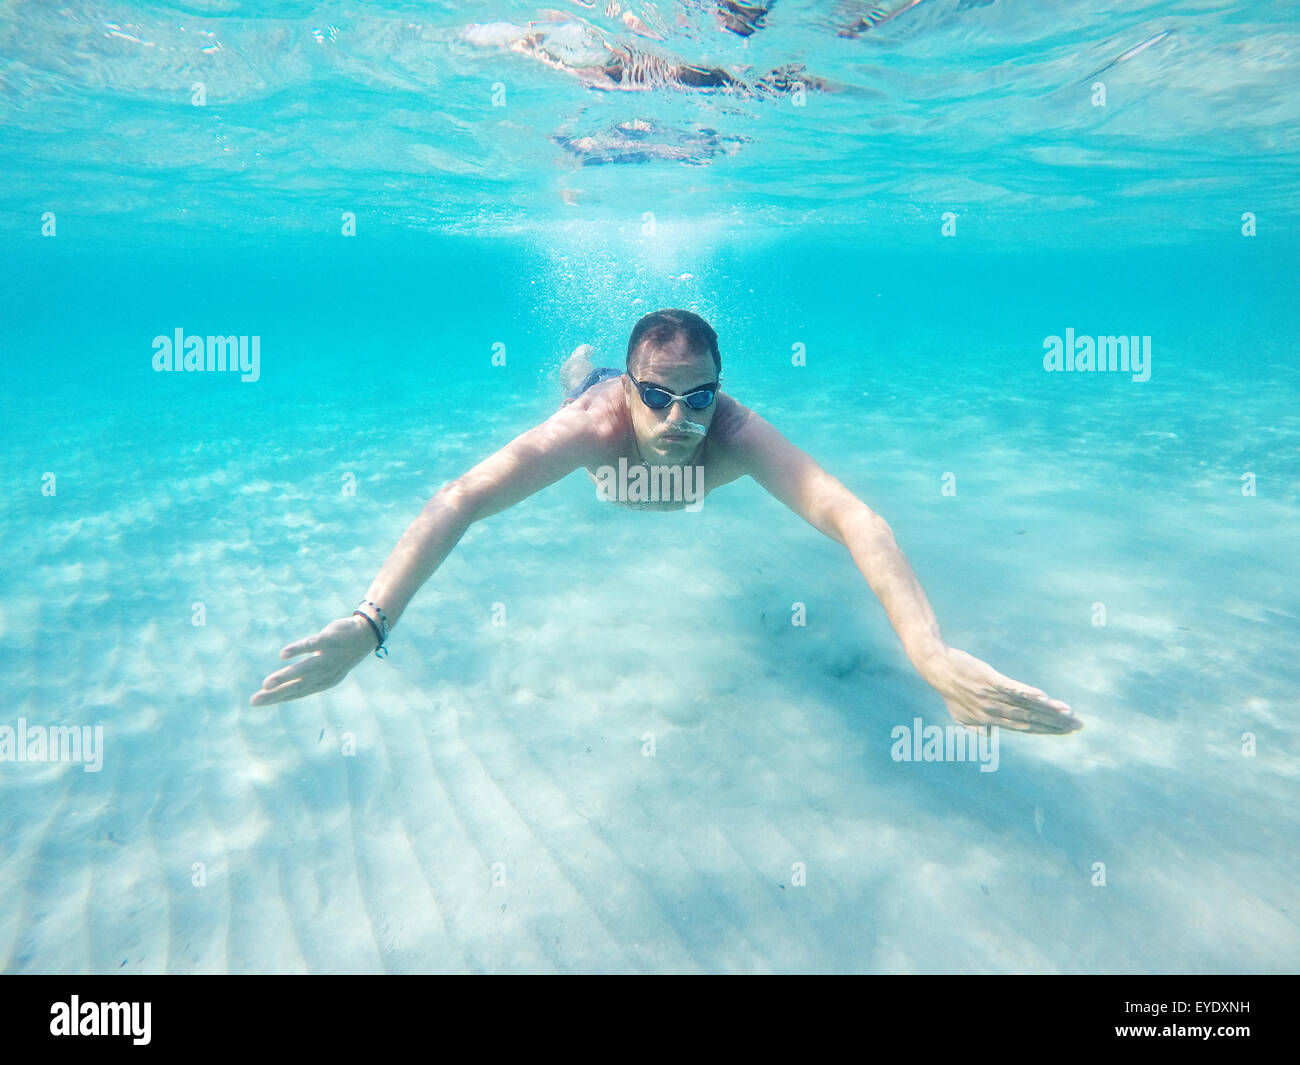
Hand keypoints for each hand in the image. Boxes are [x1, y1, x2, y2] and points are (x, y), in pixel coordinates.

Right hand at [249, 615, 376, 705]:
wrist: (365, 635)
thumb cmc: (339, 654)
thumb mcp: (325, 669)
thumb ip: (306, 678)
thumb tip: (283, 686)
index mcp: (322, 682)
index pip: (296, 693)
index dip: (276, 698)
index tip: (256, 702)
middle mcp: (325, 674)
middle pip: (297, 687)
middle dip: (275, 695)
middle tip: (254, 700)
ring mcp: (328, 658)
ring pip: (304, 670)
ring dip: (285, 677)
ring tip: (266, 684)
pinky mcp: (329, 641)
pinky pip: (312, 646)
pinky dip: (297, 650)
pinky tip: (283, 655)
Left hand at [922, 646, 1080, 734]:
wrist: (936, 668)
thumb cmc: (950, 691)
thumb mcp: (960, 714)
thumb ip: (976, 728)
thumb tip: (988, 737)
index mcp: (990, 720)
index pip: (1024, 727)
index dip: (1046, 730)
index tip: (1066, 730)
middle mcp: (993, 711)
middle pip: (1029, 718)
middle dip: (1055, 722)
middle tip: (1077, 724)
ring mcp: (991, 696)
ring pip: (1024, 706)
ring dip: (1048, 709)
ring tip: (1067, 712)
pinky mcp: (988, 679)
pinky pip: (1011, 689)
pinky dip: (1028, 694)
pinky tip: (1044, 697)